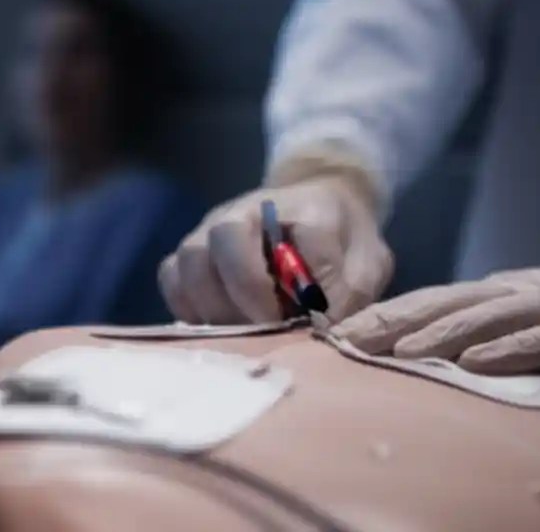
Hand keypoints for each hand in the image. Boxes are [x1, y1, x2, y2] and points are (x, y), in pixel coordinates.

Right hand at [158, 171, 391, 323]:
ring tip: (243, 334)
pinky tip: (218, 330)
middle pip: (227, 234)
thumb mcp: (368, 265)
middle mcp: (250, 209)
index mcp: (309, 205)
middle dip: (248, 289)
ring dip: (215, 304)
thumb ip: (352, 291)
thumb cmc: (341, 245)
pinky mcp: (189, 254)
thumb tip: (319, 326)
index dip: (315, 279)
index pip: (310, 232)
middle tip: (271, 326)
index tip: (322, 313)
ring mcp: (212, 229)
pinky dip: (188, 309)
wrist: (313, 216)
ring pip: (191, 259)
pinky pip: (172, 279)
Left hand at [332, 236, 539, 373]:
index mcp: (495, 293)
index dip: (381, 318)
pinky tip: (479, 363)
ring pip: (486, 317)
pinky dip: (511, 349)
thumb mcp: (528, 326)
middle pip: (443, 306)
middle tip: (344, 345)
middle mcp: (514, 291)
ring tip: (397, 354)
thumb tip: (435, 365)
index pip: (427, 304)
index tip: (335, 338)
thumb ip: (487, 340)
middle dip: (390, 324)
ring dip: (439, 335)